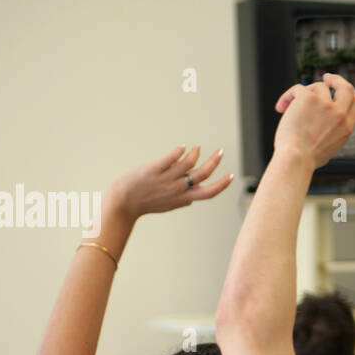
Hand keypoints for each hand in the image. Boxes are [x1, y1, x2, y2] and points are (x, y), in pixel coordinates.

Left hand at [107, 146, 232, 220]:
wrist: (123, 203)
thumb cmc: (144, 204)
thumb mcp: (167, 206)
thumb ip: (182, 201)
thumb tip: (193, 198)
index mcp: (182, 198)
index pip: (209, 192)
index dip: (222, 185)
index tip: (231, 176)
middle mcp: (177, 188)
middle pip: (203, 173)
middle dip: (215, 161)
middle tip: (220, 152)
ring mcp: (166, 178)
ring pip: (189, 162)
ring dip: (196, 153)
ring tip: (196, 148)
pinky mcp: (155, 168)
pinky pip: (172, 157)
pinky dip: (180, 151)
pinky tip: (182, 147)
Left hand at [272, 73, 354, 168]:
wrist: (296, 159)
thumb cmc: (307, 159)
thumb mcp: (330, 146)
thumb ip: (332, 131)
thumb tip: (324, 121)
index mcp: (346, 127)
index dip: (351, 93)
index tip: (341, 90)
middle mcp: (339, 114)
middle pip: (346, 87)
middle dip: (337, 80)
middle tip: (327, 78)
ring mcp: (325, 105)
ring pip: (317, 87)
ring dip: (304, 94)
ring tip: (290, 107)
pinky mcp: (308, 98)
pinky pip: (298, 89)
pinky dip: (288, 97)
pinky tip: (281, 108)